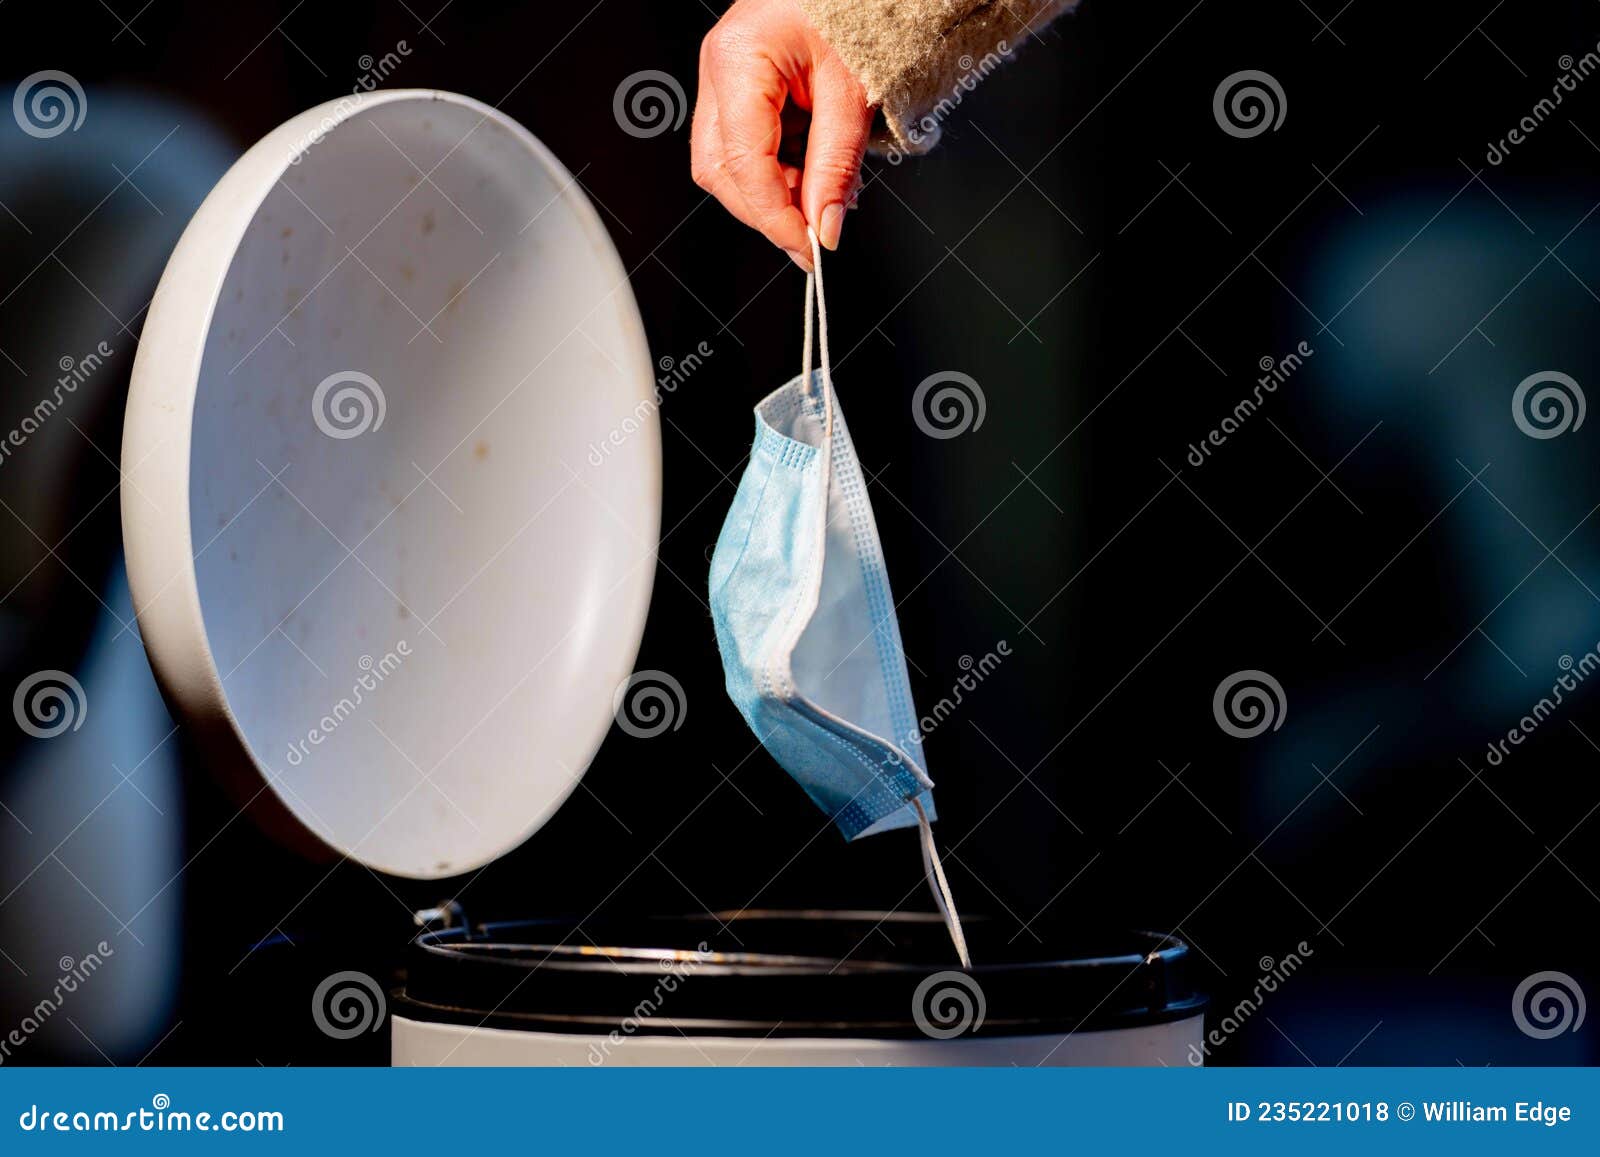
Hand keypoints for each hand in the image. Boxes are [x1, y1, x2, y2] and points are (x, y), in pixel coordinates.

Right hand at [691, 0, 870, 268]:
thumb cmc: (855, 6)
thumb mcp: (854, 90)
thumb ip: (836, 165)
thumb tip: (825, 226)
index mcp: (738, 58)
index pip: (742, 163)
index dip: (773, 216)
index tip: (807, 248)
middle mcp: (719, 65)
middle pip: (720, 168)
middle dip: (765, 208)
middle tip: (814, 231)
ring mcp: (724, 74)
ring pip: (728, 160)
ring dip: (774, 188)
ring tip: (824, 190)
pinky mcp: (740, 81)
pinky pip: (747, 140)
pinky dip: (780, 164)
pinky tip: (813, 166)